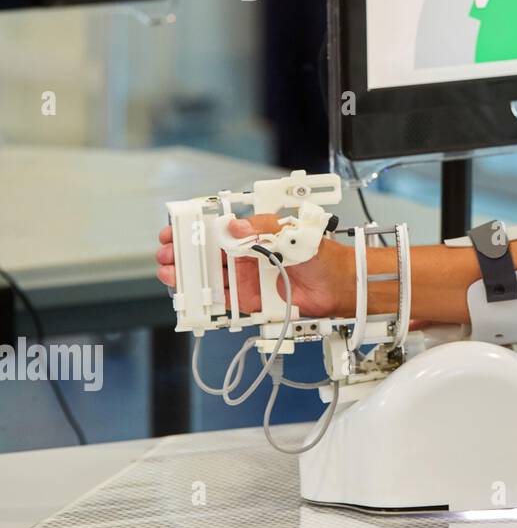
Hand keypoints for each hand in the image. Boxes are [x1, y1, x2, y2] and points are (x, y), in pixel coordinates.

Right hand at [156, 214, 354, 317]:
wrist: (339, 286)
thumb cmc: (321, 255)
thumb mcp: (291, 233)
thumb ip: (262, 229)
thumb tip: (235, 226)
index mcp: (254, 234)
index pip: (217, 229)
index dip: (194, 230)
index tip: (175, 231)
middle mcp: (248, 256)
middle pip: (207, 254)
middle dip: (184, 254)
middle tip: (166, 255)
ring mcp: (247, 278)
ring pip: (211, 277)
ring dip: (189, 277)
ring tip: (170, 274)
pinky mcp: (251, 301)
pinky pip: (224, 301)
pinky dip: (205, 300)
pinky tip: (190, 296)